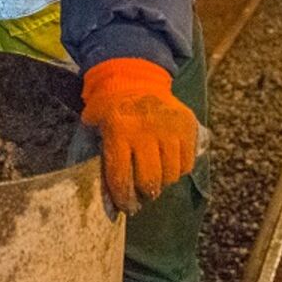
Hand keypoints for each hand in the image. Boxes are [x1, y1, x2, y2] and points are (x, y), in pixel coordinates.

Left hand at [80, 57, 197, 213]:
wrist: (134, 75)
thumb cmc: (111, 106)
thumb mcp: (95, 123)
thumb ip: (97, 151)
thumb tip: (105, 190)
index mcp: (119, 132)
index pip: (122, 178)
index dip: (124, 198)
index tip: (126, 206)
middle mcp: (146, 131)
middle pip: (150, 180)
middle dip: (145, 193)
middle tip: (142, 194)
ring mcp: (169, 128)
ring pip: (171, 174)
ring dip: (163, 182)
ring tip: (155, 179)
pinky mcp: (187, 125)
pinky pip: (186, 163)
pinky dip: (178, 170)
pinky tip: (169, 165)